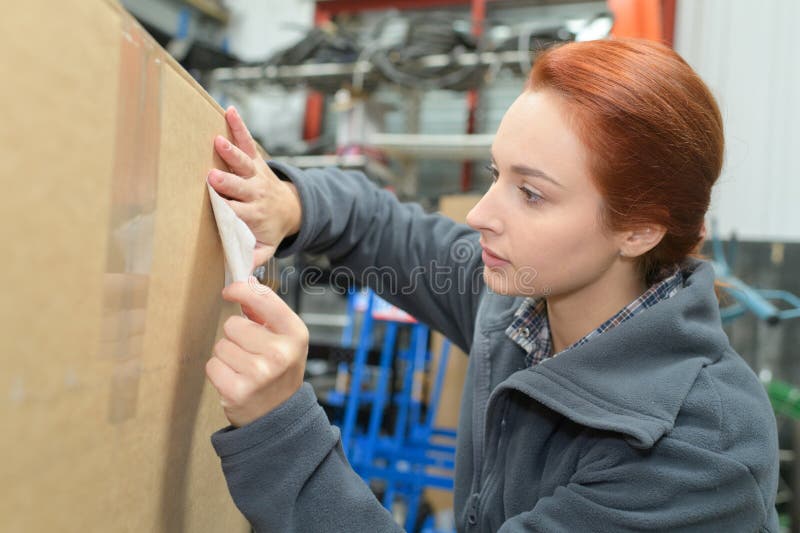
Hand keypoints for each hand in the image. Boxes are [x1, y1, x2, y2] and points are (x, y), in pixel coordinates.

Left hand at [205, 278, 309, 427]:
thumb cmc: (279, 370)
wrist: (280, 416)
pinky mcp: (237, 390)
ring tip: (244, 368)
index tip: (230, 290)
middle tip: (251, 352)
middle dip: (236, 336)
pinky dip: (219, 371)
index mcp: (295, 334)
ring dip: (227, 355)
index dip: (241, 289)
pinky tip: (235, 379)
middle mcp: (280, 353)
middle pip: (233, 324)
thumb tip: (241, 284)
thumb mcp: (285, 338)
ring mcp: (259, 373)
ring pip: (221, 345)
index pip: (264, 298)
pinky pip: (212, 364)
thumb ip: (265, 311)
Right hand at [209, 106, 301, 266]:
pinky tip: (229, 110)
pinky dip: (239, 126)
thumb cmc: (271, 230)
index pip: (239, 213)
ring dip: (231, 152)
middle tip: (213, 176)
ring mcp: (256, 175)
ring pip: (244, 163)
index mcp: (255, 215)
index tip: (215, 206)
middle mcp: (256, 193)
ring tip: (218, 141)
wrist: (293, 209)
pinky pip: (248, 141)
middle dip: (228, 182)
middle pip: (240, 187)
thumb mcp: (266, 249)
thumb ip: (253, 260)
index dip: (228, 209)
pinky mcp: (257, 160)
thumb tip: (241, 277)